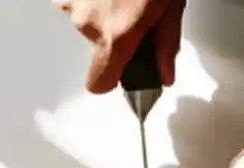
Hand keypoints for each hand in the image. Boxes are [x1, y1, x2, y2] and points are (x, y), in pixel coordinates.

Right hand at [54, 0, 184, 92]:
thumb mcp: (171, 7)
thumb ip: (166, 46)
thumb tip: (165, 74)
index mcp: (117, 37)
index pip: (99, 83)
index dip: (109, 81)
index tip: (119, 75)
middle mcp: (88, 23)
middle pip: (97, 46)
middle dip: (114, 34)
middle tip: (135, 12)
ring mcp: (73, 1)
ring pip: (85, 20)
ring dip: (101, 11)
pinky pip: (75, 0)